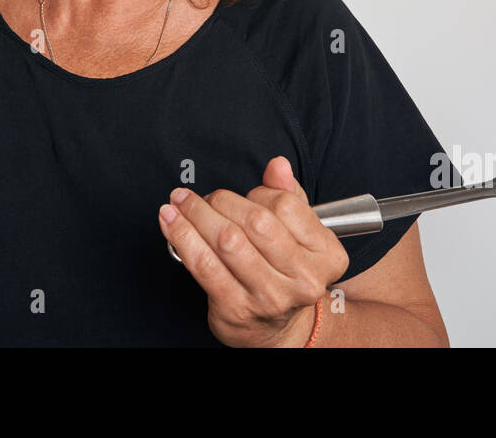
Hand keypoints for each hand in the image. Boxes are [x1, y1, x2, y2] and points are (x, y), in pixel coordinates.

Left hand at [158, 156, 348, 346]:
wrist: (277, 330)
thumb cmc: (285, 273)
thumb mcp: (299, 235)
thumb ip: (289, 195)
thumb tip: (277, 165)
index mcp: (325, 255)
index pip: (286, 206)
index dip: (258, 193)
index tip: (244, 196)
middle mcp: (303, 278)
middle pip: (255, 222)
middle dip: (222, 201)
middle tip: (203, 196)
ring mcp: (270, 296)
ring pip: (226, 241)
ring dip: (195, 214)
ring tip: (179, 201)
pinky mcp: (236, 308)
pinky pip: (204, 265)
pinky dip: (182, 237)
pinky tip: (170, 221)